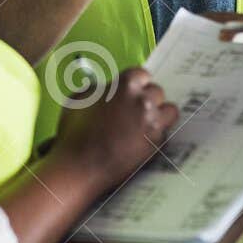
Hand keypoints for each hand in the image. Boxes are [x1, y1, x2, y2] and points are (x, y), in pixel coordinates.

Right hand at [51, 67, 178, 188]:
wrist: (80, 168)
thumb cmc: (74, 133)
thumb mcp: (78, 99)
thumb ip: (98, 88)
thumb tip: (106, 87)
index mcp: (126, 85)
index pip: (142, 74)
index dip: (135, 84)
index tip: (132, 92)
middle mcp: (144, 100)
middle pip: (156, 92)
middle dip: (147, 99)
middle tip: (135, 111)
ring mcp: (153, 122)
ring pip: (168, 111)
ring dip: (159, 115)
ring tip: (146, 124)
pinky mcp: (157, 143)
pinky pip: (166, 132)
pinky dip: (158, 134)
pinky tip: (143, 139)